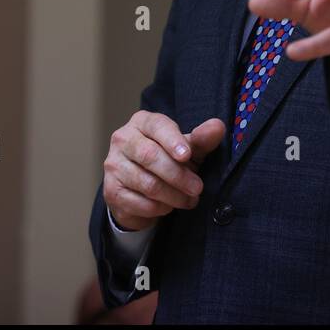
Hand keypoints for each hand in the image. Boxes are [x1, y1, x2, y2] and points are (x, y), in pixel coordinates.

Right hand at [103, 112, 226, 231]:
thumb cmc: (168, 159)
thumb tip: (218, 127)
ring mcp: (113, 165)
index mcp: (142, 122)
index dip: (173, 140)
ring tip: (189, 200)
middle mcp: (122, 139)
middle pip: (150, 156)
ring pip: (146, 183)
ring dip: (173, 195)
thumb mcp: (187, 148)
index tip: (187, 155)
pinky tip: (170, 206)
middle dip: (178, 175)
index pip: (157, 126)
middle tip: (198, 188)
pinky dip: (160, 208)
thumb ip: (201, 139)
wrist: (140, 188)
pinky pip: (139, 202)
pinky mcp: (111, 190)